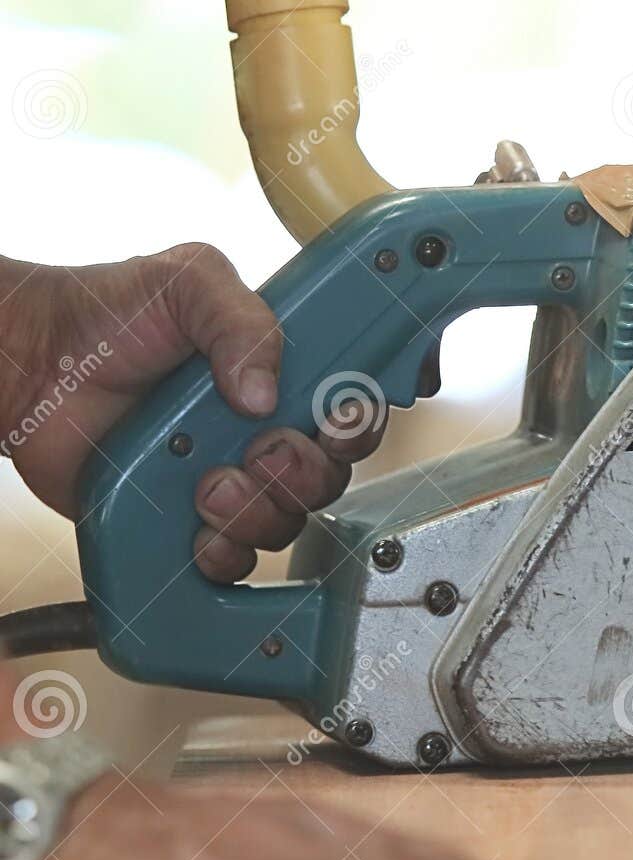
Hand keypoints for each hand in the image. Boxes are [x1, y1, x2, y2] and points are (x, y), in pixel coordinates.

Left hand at [0, 245, 382, 580]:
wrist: (30, 364)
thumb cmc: (103, 316)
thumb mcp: (185, 282)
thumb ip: (241, 319)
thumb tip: (264, 392)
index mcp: (281, 377)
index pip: (351, 412)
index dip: (356, 427)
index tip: (333, 425)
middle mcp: (263, 432)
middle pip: (328, 477)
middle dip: (302, 472)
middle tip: (259, 451)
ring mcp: (230, 480)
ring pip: (286, 522)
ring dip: (256, 511)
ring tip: (206, 484)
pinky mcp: (189, 522)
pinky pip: (235, 560)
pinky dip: (224, 552)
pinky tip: (197, 527)